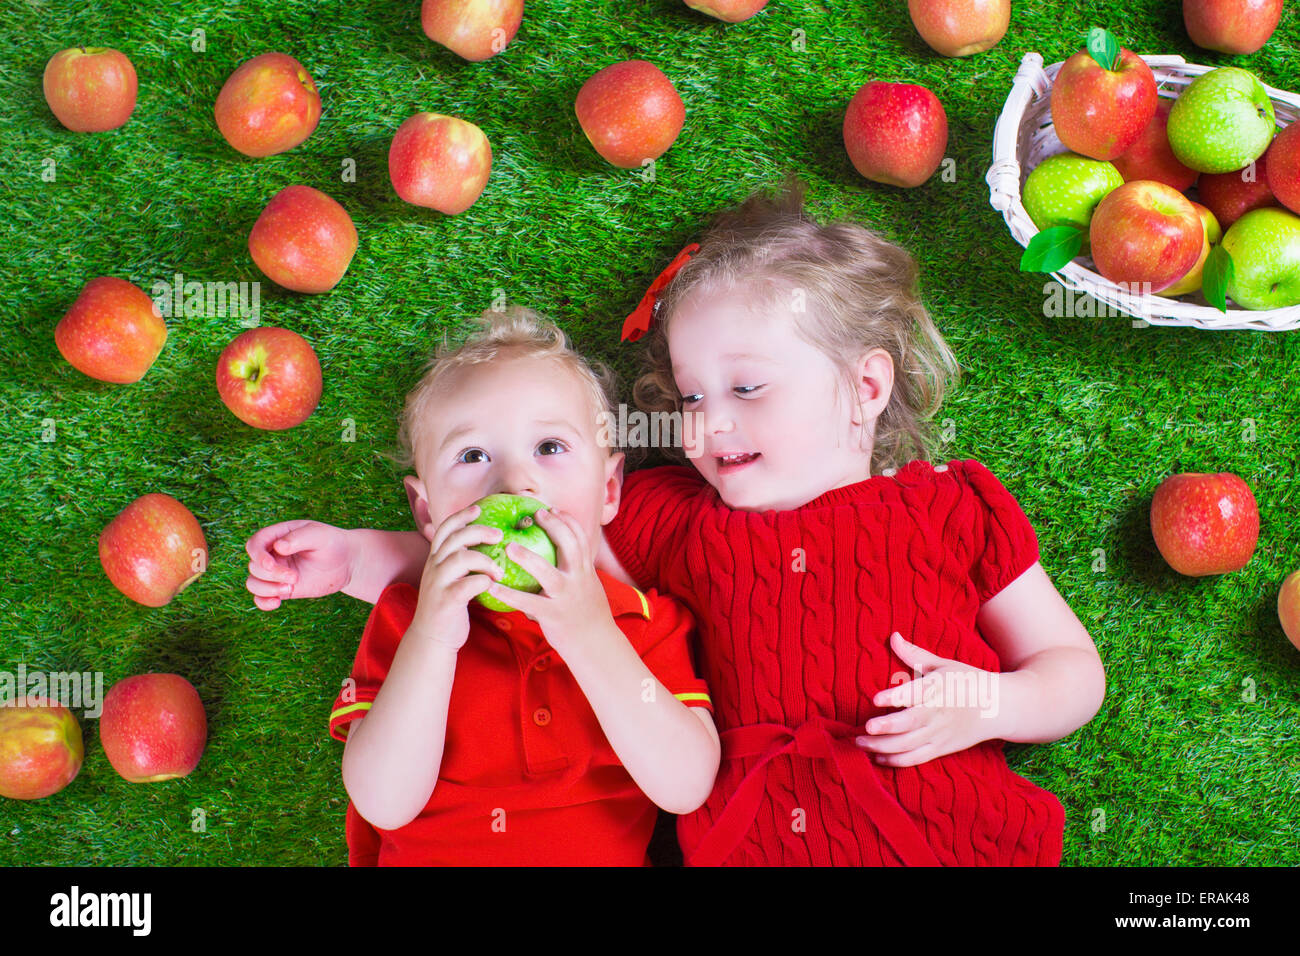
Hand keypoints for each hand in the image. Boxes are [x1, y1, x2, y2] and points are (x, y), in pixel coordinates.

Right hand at [245, 520, 353, 609]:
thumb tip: (278, 547)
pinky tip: (277, 603)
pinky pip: (261, 598)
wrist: (346, 562)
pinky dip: (263, 603)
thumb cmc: (332, 543)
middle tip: (295, 577)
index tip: (271, 565)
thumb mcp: (319, 535)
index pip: (254, 544)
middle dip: (272, 574)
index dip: (257, 555)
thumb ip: (298, 538)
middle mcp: (272, 555)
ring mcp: (276, 573)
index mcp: (277, 536)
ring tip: (290, 587)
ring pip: (254, 583)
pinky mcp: (282, 589)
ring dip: (267, 589)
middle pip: (255, 566)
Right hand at [407, 503, 506, 650]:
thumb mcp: (450, 579)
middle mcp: (434, 567)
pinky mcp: (446, 601)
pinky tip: (492, 586)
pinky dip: (483, 582)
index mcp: (435, 559)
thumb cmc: (449, 606)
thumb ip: (461, 563)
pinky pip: (467, 585)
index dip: (461, 516)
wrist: (432, 638)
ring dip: (485, 561)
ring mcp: (438, 583)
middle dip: (478, 531)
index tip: (478, 508)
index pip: (445, 529)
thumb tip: (486, 546)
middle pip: (454, 538)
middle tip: (499, 535)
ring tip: (499, 570)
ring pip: (460, 558)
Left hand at [483, 509, 612, 654]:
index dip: (567, 520)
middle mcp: (579, 579)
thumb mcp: (587, 588)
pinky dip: (509, 594)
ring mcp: (566, 597)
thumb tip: (554, 559)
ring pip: (548, 572)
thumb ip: (573, 572)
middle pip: (570, 545)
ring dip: (528, 557)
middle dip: (555, 526)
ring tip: (510, 547)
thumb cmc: (587, 616)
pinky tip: (492, 587)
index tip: (553, 509)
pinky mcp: (553, 615)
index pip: (581, 538)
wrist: (596, 645)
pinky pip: (527, 602)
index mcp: (586, 571)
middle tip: (536, 514)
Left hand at [855, 632, 1002, 766]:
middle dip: (886, 728)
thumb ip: (915, 654)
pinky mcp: (942, 749)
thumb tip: (893, 636)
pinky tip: (877, 757)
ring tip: (859, 743)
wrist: (1000, 707)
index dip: (895, 696)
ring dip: (883, 747)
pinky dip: (896, 761)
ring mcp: (940, 734)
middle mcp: (939, 713)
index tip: (875, 699)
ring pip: (909, 745)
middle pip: (910, 724)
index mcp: (939, 688)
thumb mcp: (944, 664)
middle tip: (864, 729)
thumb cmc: (967, 681)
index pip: (915, 693)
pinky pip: (916, 758)